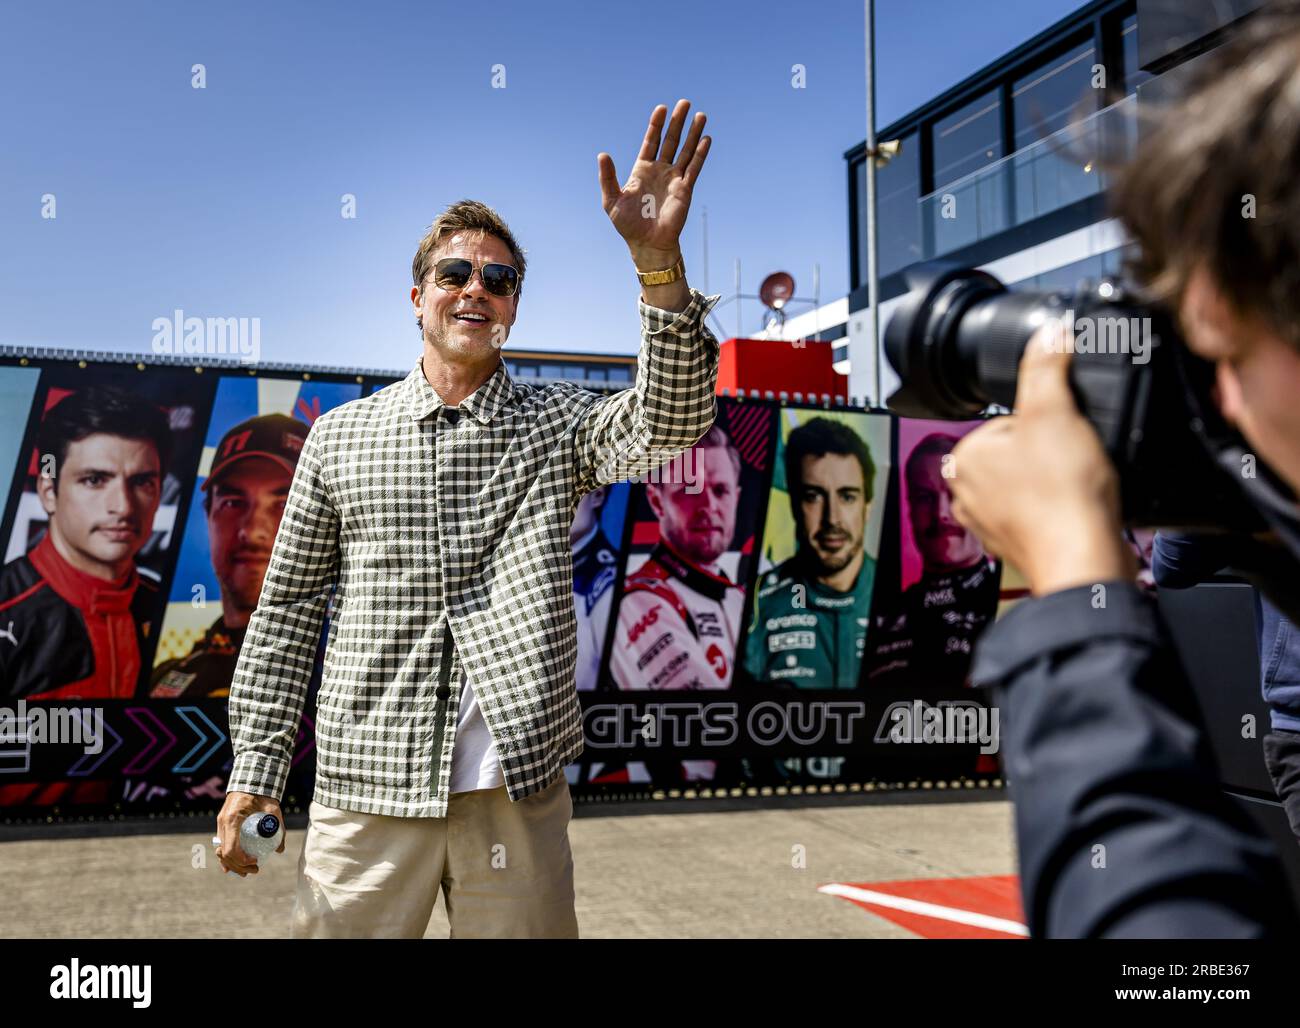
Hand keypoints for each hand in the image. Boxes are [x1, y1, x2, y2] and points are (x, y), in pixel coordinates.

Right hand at [215, 791, 284, 876]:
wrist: (251, 779)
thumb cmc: (262, 793)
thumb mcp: (273, 809)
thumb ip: (279, 828)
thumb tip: (280, 850)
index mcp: (233, 820)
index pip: (231, 849)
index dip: (242, 860)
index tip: (255, 861)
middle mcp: (223, 823)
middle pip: (224, 854)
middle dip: (238, 866)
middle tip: (255, 870)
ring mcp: (221, 823)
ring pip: (220, 851)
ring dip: (231, 864)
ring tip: (245, 871)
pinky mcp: (222, 823)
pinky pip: (221, 844)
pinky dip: (225, 857)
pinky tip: (230, 867)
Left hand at [598, 99, 710, 269]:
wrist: (646, 244)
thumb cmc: (628, 225)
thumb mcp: (611, 200)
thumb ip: (607, 177)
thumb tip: (602, 154)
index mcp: (642, 170)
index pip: (651, 141)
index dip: (656, 125)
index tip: (661, 108)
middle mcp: (660, 171)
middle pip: (671, 141)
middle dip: (678, 122)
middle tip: (685, 103)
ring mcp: (674, 179)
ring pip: (686, 151)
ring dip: (693, 133)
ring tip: (700, 115)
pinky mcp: (685, 190)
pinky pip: (694, 168)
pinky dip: (700, 154)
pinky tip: (706, 139)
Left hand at [947, 322, 1134, 595]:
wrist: (1083, 559)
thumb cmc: (1061, 495)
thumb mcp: (1054, 411)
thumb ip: (1046, 368)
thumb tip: (1047, 333)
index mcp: (964, 457)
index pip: (1010, 419)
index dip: (1046, 421)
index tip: (1063, 436)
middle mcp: (965, 492)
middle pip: (1020, 450)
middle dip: (1050, 452)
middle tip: (1072, 464)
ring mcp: (988, 523)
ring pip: (1030, 482)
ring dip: (1055, 482)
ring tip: (1073, 489)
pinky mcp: (1014, 545)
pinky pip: (1039, 513)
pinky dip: (1057, 511)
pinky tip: (1073, 511)